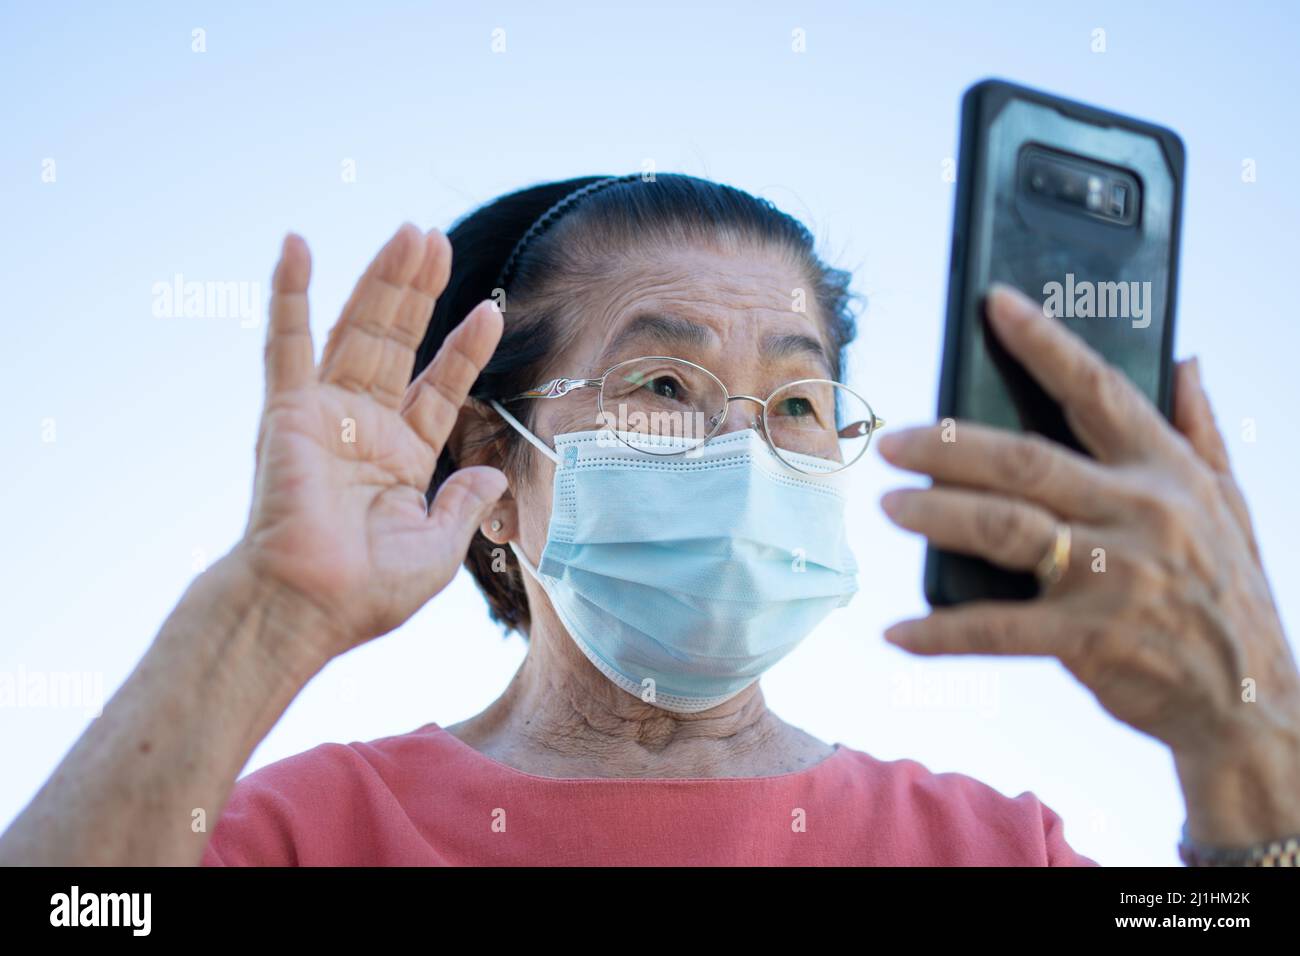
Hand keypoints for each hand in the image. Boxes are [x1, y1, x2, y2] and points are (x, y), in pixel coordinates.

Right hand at [237, 224, 505, 663]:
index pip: (438, 388)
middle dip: (417, 292)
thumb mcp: (437, 550)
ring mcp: (324, 415)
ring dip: (381, 282)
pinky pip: (285, 343)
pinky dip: (287, 294)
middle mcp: (362, 428)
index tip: (491, 310)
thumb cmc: (365, 594)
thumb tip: (492, 473)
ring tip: (408, 234)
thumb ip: (463, 505)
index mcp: (399, 458)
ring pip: (356, 331)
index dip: (464, 350)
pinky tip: (296, 245)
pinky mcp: (287, 412)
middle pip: (397, 343)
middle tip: (431, 238)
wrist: (308, 609)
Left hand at [877, 283, 1299, 845]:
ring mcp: (1115, 576)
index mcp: (1168, 472)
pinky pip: (998, 628)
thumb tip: (1185, 359)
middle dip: (949, 445)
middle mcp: (1142, 513)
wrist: (1252, 704)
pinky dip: (942, 632)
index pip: (1098, 391)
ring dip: (937, 515)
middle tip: (893, 442)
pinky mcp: (1090, 638)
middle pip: (1026, 460)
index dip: (1044, 343)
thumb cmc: (1229, 596)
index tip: (995, 304)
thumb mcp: (1233, 505)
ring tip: (890, 505)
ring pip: (1004, 528)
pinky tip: (899, 631)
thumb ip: (1202, 430)